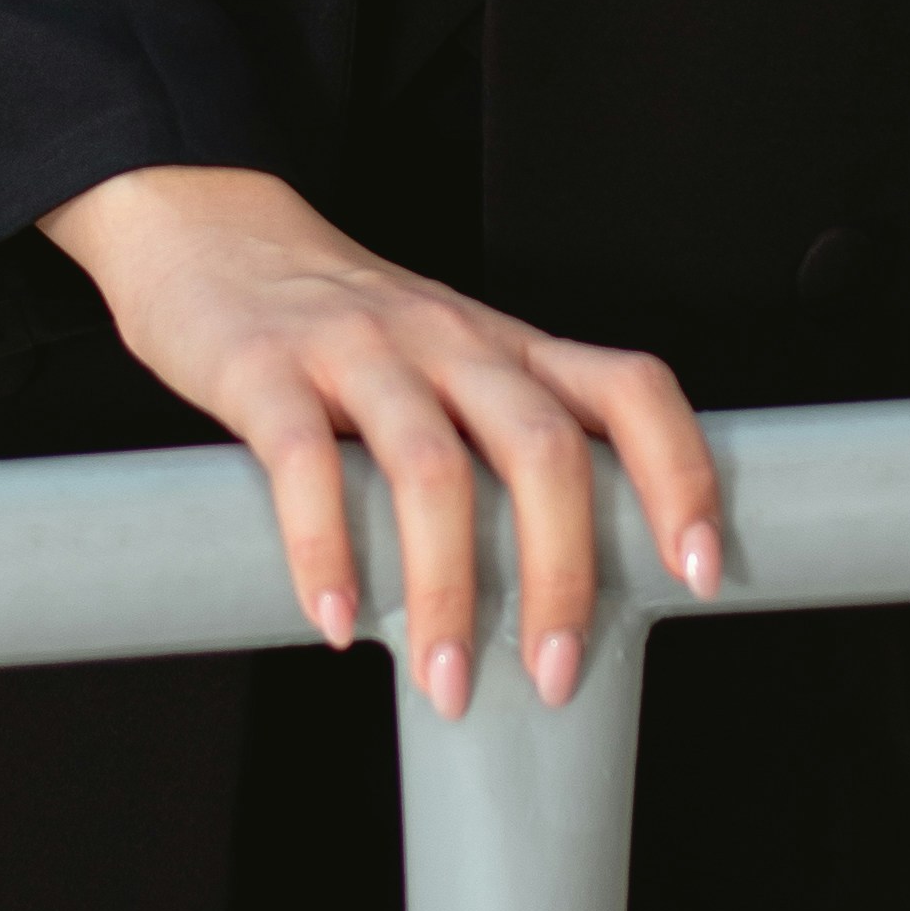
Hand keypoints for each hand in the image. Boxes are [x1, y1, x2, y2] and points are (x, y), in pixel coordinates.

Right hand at [35, 163, 724, 714]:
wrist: (208, 230)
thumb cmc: (344, 326)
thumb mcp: (449, 366)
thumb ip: (500, 445)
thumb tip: (566, 587)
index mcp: (509, 347)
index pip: (630, 389)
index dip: (681, 475)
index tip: (701, 572)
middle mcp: (451, 341)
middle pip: (541, 448)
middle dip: (560, 574)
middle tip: (551, 674)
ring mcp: (360, 349)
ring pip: (432, 468)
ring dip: (446, 590)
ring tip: (445, 680)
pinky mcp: (266, 369)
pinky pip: (303, 465)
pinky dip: (325, 552)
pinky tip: (335, 621)